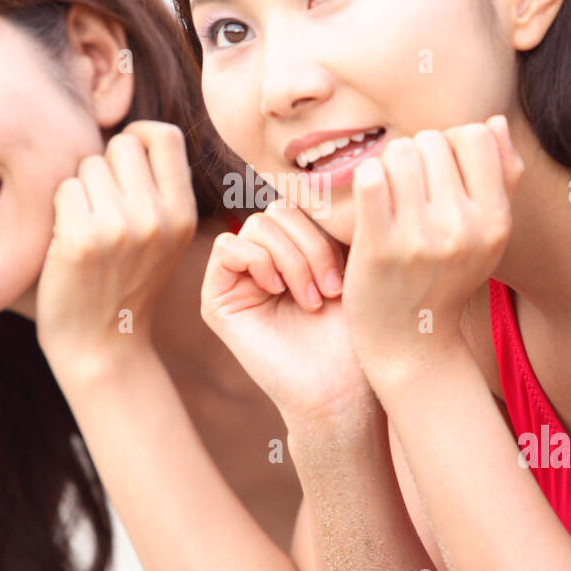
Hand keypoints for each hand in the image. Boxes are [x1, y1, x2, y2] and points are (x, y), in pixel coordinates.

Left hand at [35, 121, 197, 383]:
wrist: (100, 344)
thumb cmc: (123, 282)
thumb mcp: (162, 236)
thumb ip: (157, 188)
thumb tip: (131, 131)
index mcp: (182, 213)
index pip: (164, 135)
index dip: (139, 136)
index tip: (124, 160)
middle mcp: (158, 217)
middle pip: (121, 143)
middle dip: (104, 165)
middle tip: (100, 206)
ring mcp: (121, 227)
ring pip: (88, 164)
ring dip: (79, 189)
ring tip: (85, 227)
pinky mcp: (82, 238)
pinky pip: (63, 189)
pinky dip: (59, 210)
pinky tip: (66, 241)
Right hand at [201, 200, 372, 426]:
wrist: (340, 393)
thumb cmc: (354, 340)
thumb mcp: (352, 269)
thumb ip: (330, 227)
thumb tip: (328, 176)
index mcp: (298, 254)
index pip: (301, 208)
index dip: (323, 230)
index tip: (349, 274)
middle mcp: (266, 264)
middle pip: (277, 211)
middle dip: (308, 245)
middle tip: (330, 289)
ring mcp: (239, 281)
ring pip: (255, 226)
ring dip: (290, 259)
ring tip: (310, 299)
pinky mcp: (216, 300)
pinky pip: (227, 248)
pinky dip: (256, 261)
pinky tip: (277, 291)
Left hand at [342, 115, 524, 381]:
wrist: (411, 342)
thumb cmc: (448, 278)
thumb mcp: (488, 234)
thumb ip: (502, 176)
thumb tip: (495, 122)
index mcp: (497, 220)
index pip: (474, 135)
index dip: (451, 145)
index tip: (439, 174)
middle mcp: (464, 228)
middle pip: (430, 140)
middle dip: (415, 157)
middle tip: (409, 192)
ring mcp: (421, 239)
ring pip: (397, 153)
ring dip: (387, 168)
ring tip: (390, 198)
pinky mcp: (380, 247)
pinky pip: (370, 177)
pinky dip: (366, 181)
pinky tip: (371, 202)